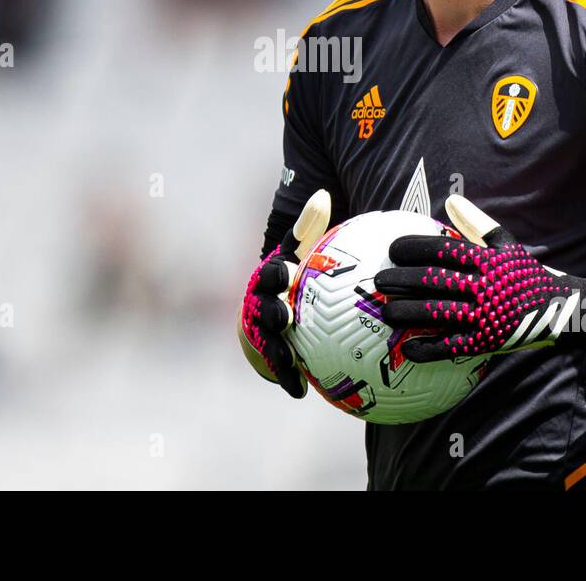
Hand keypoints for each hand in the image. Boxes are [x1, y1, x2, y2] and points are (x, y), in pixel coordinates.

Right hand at [239, 190, 331, 397]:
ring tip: (287, 361)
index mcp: (273, 278)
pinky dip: (287, 378)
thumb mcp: (300, 251)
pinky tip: (300, 391)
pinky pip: (278, 367)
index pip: (273, 272)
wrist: (273, 308)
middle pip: (264, 309)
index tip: (285, 271)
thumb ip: (309, 227)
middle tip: (283, 316)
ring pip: (268, 341)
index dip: (277, 272)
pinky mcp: (269, 353)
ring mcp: (264, 330)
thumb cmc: (293, 275)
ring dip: (276, 351)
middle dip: (271, 313)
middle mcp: (263, 304)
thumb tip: (322, 194)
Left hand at [374, 195, 585, 363]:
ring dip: (406, 313)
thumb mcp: (506, 245)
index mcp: (485, 260)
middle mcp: (482, 286)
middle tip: (379, 282)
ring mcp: (483, 315)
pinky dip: (427, 348)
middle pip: (432, 280)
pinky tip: (408, 347)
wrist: (559, 310)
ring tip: (386, 312)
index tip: (393, 250)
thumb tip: (451, 200)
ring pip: (436, 313)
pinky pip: (450, 346)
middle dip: (401, 280)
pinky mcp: (485, 342)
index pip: (442, 249)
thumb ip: (476, 224)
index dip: (413, 248)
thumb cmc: (523, 275)